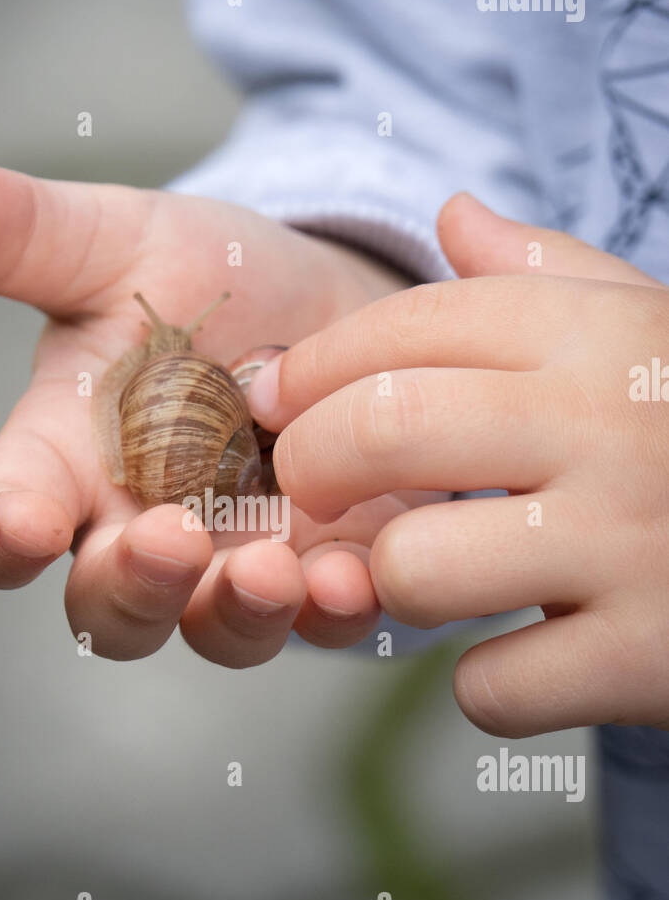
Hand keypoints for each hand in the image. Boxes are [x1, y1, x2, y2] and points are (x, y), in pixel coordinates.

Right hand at [0, 159, 415, 665]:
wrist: (328, 297)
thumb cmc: (203, 277)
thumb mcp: (119, 242)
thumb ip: (28, 234)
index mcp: (68, 462)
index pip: (3, 519)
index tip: (23, 523)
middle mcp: (140, 534)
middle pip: (108, 609)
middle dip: (132, 588)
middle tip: (169, 541)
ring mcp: (232, 568)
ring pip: (214, 634)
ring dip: (236, 615)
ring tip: (270, 570)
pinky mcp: (323, 575)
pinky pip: (323, 624)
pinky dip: (334, 614)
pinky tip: (350, 581)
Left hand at [246, 193, 668, 734]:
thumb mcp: (655, 331)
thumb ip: (550, 278)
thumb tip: (452, 212)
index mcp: (602, 335)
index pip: (410, 324)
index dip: (312, 367)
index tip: (270, 403)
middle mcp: (612, 425)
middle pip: (382, 431)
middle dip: (311, 469)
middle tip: (309, 497)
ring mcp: (632, 544)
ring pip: (417, 569)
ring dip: (400, 585)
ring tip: (443, 578)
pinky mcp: (649, 657)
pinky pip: (491, 688)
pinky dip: (490, 686)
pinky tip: (531, 656)